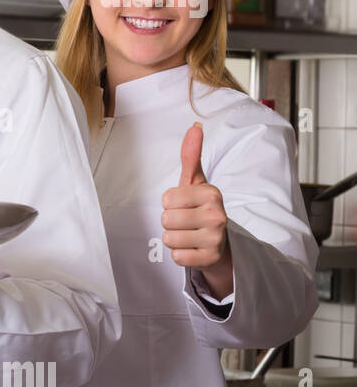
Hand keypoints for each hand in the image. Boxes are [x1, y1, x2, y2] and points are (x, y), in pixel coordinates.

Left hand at [162, 122, 232, 296]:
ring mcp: (216, 238)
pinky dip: (181, 255)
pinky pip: (177, 257)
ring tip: (190, 235)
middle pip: (166, 219)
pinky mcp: (211, 259)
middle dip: (170, 222)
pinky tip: (194, 249)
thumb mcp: (196, 182)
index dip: (169, 203)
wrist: (221, 243)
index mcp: (212, 193)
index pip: (166, 199)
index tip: (185, 205)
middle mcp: (218, 215)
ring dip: (175, 239)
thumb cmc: (201, 209)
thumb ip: (191, 155)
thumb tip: (195, 126)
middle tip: (187, 222)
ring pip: (169, 238)